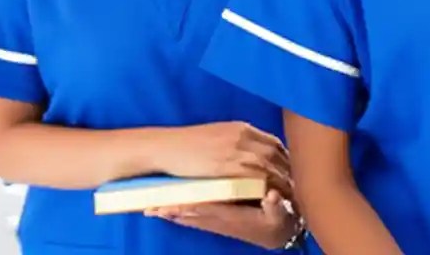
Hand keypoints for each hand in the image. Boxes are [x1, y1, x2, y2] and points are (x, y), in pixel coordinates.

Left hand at [147, 189, 300, 249]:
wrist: (278, 235)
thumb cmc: (278, 222)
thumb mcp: (280, 216)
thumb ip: (275, 206)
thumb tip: (271, 195)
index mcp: (233, 216)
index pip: (206, 209)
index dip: (188, 207)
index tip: (168, 205)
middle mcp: (221, 220)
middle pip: (191, 215)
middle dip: (170, 211)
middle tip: (149, 207)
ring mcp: (217, 221)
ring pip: (189, 217)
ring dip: (171, 212)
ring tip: (150, 207)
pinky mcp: (217, 219)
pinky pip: (194, 216)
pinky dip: (179, 213)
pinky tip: (168, 208)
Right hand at [157, 121, 292, 199]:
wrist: (165, 146)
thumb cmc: (185, 144)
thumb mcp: (216, 136)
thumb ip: (235, 142)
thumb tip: (245, 153)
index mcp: (241, 127)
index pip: (274, 142)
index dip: (286, 158)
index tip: (290, 171)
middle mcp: (243, 136)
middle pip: (277, 154)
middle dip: (288, 171)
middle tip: (295, 186)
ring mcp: (236, 151)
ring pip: (270, 167)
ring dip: (282, 181)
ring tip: (289, 195)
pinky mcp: (228, 166)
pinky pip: (255, 178)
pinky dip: (267, 187)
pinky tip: (272, 197)